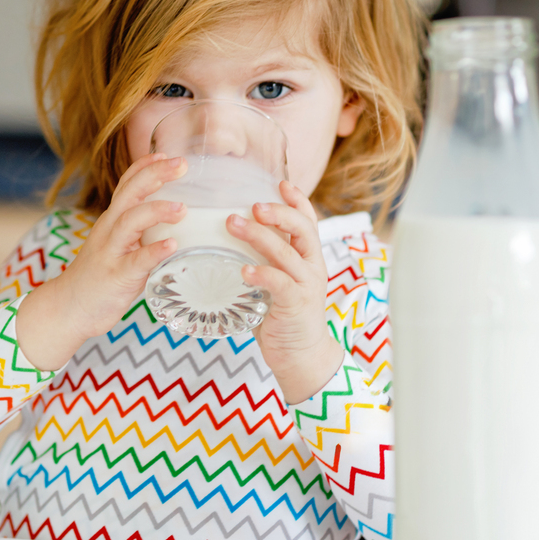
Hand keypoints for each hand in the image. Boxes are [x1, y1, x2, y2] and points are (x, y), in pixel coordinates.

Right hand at [15, 154, 186, 370]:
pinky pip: (136, 261)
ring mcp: (111, 252)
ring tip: (182, 209)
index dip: (145, 166)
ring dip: (157, 211)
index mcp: (112, 220)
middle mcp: (109, 229)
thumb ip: (139, 230)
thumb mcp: (117, 244)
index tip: (166, 153)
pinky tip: (173, 245)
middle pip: (130, 193)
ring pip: (130, 221)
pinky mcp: (116, 276)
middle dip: (155, 175)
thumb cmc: (100, 275)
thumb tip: (174, 219)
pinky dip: (154, 251)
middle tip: (182, 164)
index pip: (127, 184)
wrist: (69, 307)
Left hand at [226, 180, 344, 404]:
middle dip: (278, 213)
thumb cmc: (282, 316)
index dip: (297, 200)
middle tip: (253, 205)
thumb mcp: (277, 282)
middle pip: (302, 229)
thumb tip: (226, 240)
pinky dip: (262, 274)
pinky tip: (244, 270)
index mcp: (309, 258)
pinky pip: (280, 284)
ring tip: (233, 224)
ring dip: (259, 236)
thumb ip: (264, 262)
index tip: (280, 182)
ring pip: (286, 252)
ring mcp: (307, 286)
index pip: (308, 221)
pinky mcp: (296, 305)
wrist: (302, 356)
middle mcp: (312, 267)